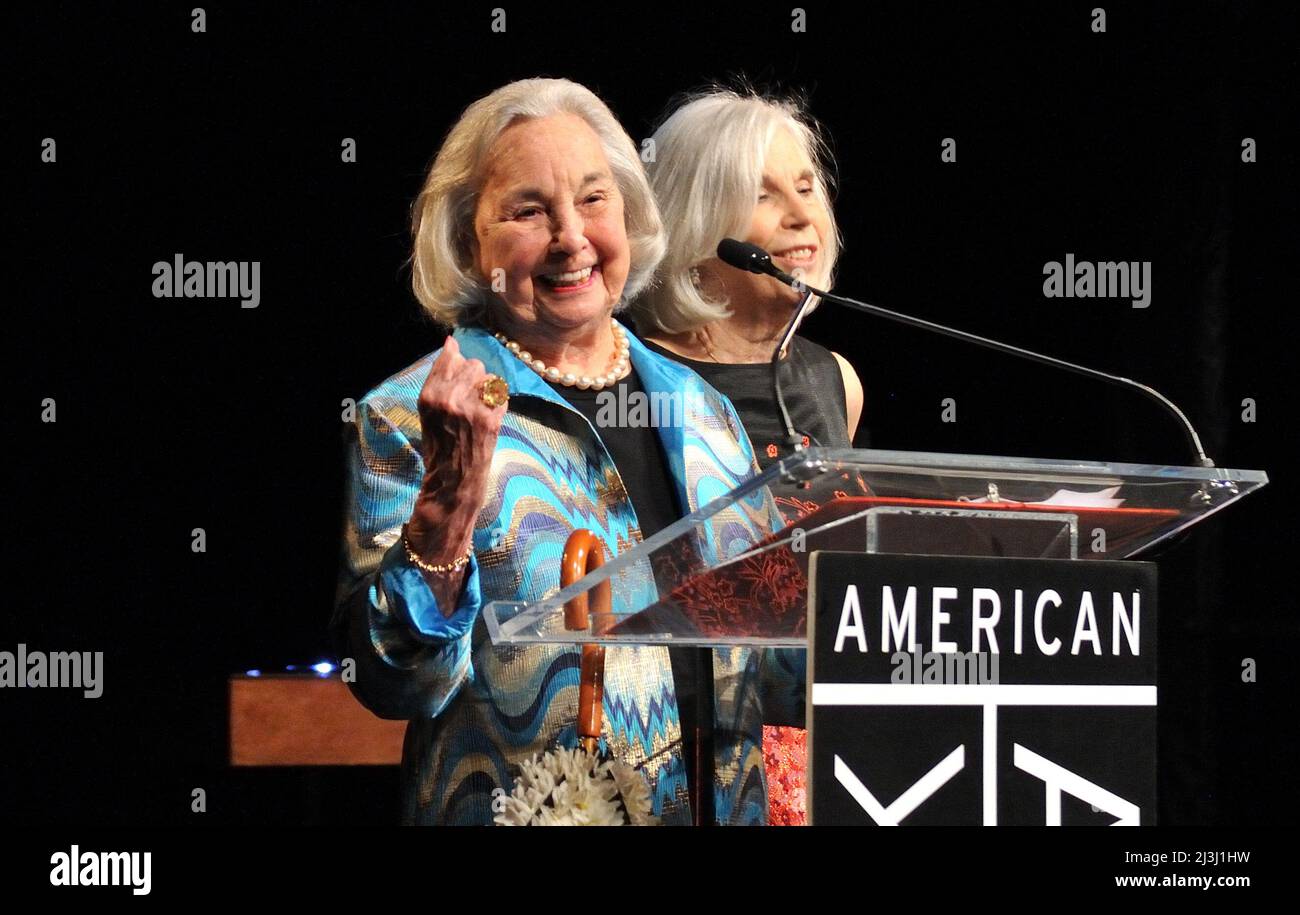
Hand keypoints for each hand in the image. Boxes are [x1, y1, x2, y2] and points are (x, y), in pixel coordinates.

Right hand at [405, 335, 505, 567]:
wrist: (453, 480)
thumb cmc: (439, 446)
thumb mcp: (428, 411)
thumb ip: (439, 378)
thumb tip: (452, 343)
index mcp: (430, 394)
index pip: (450, 357)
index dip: (458, 360)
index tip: (460, 367)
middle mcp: (450, 398)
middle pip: (473, 364)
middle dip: (475, 377)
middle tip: (471, 396)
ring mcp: (472, 408)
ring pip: (490, 378)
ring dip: (488, 389)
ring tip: (480, 407)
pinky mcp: (492, 419)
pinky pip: (502, 396)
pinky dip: (499, 404)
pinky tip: (490, 417)